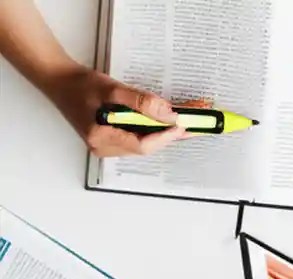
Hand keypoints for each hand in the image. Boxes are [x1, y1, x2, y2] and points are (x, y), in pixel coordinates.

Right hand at [41, 64, 186, 157]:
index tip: (183, 125)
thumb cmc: (79, 84)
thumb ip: (140, 102)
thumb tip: (169, 114)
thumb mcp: (112, 90)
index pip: (142, 145)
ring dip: (166, 130)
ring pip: (145, 141)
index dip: (165, 136)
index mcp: (100, 139)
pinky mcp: (112, 137)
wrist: (59, 79)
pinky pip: (139, 135)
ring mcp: (108, 144)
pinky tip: (169, 120)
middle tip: (196, 124)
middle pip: (146, 145)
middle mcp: (104, 147)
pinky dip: (154, 127)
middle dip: (172, 134)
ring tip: (188, 120)